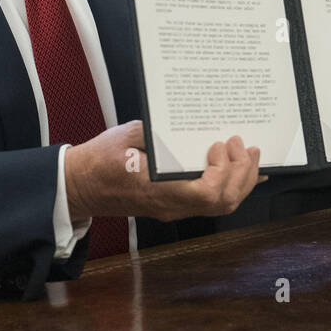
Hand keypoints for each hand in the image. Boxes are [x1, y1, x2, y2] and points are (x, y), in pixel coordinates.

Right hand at [64, 120, 264, 223]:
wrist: (80, 186)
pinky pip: (210, 202)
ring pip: (220, 206)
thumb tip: (190, 122)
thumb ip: (160, 132)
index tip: (220, 145)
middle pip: (222, 202)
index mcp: (158, 190)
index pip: (205, 194)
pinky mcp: (174, 205)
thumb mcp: (127, 135)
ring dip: (241, 182)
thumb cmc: (99, 161)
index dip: (223, 171)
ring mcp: (174, 209)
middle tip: (246, 146)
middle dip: (242, 175)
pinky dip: (230, 187)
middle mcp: (171, 205)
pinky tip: (241, 172)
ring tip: (250, 155)